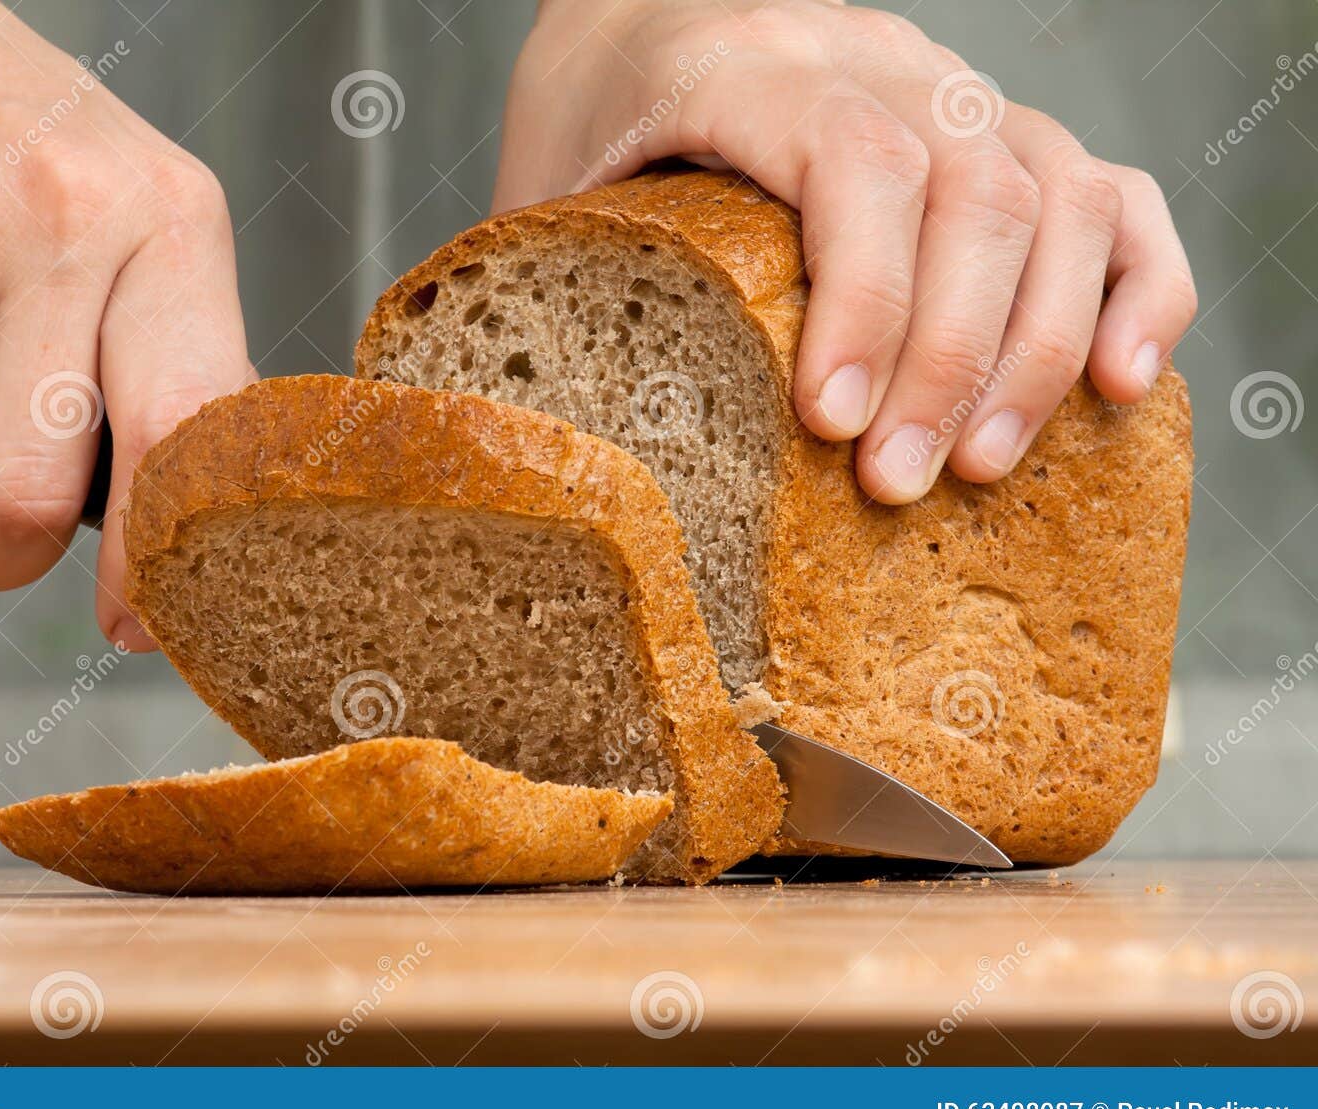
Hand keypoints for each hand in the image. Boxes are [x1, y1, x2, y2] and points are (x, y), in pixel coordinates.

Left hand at [495, 0, 1196, 502]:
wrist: (644, 11)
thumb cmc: (593, 117)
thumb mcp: (548, 186)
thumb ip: (570, 282)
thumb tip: (564, 440)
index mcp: (742, 60)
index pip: (849, 159)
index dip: (862, 297)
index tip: (832, 422)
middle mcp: (870, 55)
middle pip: (969, 188)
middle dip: (947, 356)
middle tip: (900, 483)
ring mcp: (953, 84)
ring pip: (1056, 195)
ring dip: (1036, 348)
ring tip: (982, 466)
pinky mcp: (1005, 129)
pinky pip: (1114, 194)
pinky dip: (1138, 289)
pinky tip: (1122, 384)